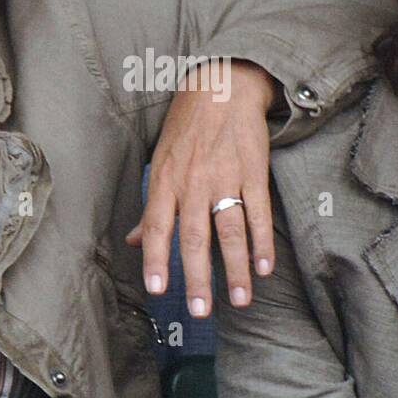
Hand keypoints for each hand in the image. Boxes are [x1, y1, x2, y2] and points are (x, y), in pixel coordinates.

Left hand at [127, 60, 277, 317]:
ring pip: (229, 230)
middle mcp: (193, 183)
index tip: (159, 290)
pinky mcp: (253, 173)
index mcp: (166, 182)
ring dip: (235, 268)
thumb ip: (152, 207)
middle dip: (198, 277)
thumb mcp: (160, 161)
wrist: (222, 87)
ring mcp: (225, 178)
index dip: (157, 259)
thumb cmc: (186, 127)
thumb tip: (134, 241)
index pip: (159, 227)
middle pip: (194, 237)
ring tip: (241, 300)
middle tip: (201, 311)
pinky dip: (262, 242)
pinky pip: (259, 213)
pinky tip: (264, 267)